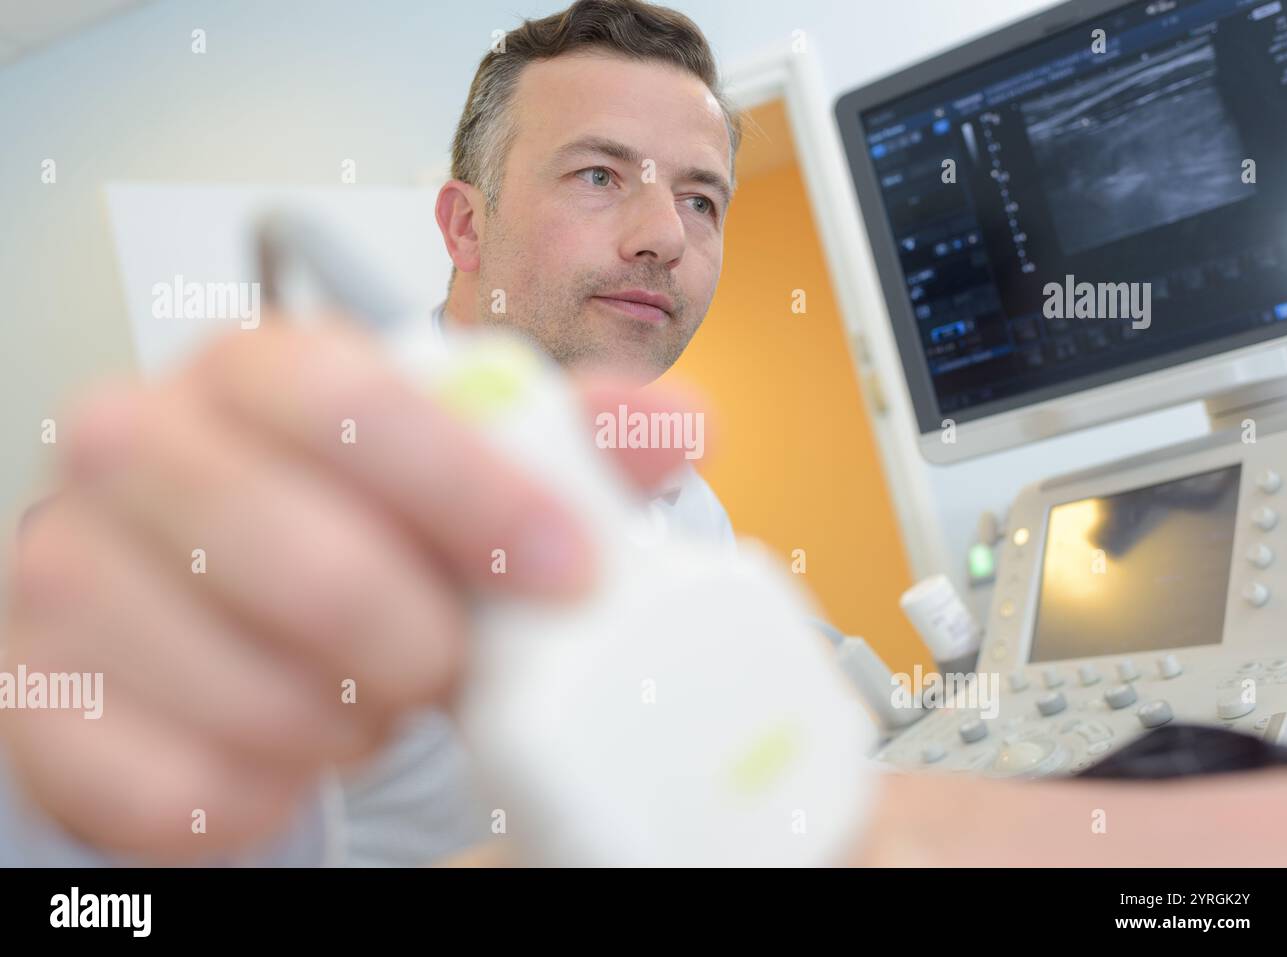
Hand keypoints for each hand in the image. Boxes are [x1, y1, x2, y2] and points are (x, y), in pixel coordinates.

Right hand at [1, 316, 688, 861]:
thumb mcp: (474, 477)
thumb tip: (683, 426)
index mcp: (257, 371)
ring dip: (333, 714)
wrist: (233, 615)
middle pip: (271, 532)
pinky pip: (151, 777)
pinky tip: (297, 761)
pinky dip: (255, 793)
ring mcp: (68, 570)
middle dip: (399, 623)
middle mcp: (140, 448)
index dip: (463, 482)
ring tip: (373, 705)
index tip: (564, 564)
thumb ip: (576, 446)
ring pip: (212, 666)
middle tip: (452, 663)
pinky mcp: (41, 698)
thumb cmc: (361, 530)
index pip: (344, 391)